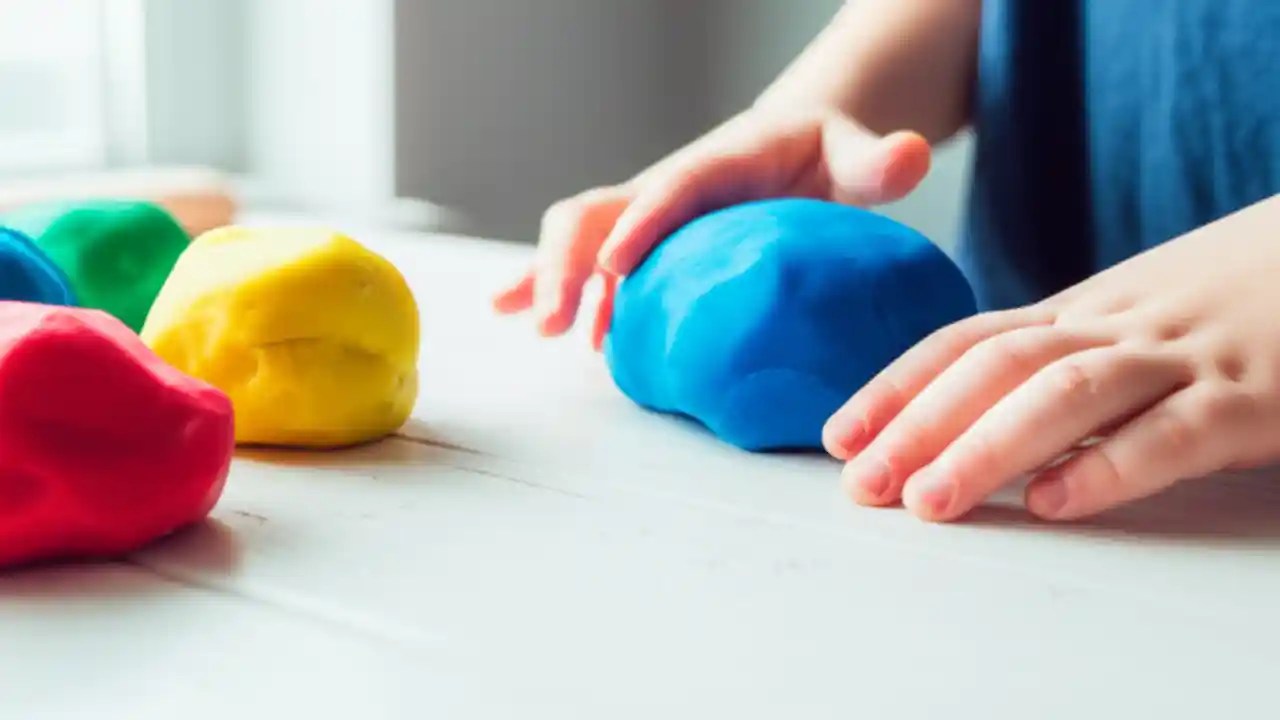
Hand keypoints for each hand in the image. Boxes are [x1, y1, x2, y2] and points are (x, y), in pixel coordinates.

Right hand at [492, 110, 931, 348]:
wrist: (797, 149)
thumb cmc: (824, 153)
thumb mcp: (855, 153)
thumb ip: (878, 160)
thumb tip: (911, 154)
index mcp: (713, 165)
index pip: (667, 192)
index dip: (638, 227)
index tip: (612, 270)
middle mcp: (664, 191)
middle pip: (594, 215)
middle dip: (563, 264)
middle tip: (553, 321)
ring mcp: (646, 221)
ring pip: (578, 240)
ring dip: (549, 281)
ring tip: (539, 331)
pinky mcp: (643, 248)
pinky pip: (591, 269)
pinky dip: (564, 296)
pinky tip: (552, 335)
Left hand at [823, 196, 1279, 521]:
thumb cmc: (1232, 295)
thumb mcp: (1134, 315)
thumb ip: (1061, 356)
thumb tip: (967, 416)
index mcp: (1082, 311)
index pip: (966, 342)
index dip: (896, 387)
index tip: (839, 436)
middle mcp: (1116, 327)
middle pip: (996, 368)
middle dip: (919, 425)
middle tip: (861, 483)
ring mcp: (1182, 358)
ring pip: (1066, 394)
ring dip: (986, 447)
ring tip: (928, 501)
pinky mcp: (1250, 399)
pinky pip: (1170, 434)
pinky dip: (1107, 468)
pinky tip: (1052, 503)